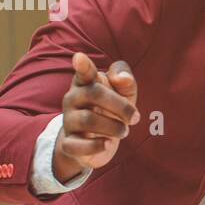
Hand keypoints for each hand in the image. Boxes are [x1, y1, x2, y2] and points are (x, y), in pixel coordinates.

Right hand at [52, 52, 139, 181]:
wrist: (95, 142)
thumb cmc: (111, 110)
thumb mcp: (124, 93)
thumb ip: (125, 78)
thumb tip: (123, 78)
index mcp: (85, 84)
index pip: (84, 72)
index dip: (83, 66)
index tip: (80, 57)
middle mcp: (72, 99)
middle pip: (94, 94)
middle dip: (121, 106)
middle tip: (136, 118)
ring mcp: (68, 121)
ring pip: (88, 120)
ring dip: (114, 127)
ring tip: (124, 131)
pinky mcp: (68, 144)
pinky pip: (76, 145)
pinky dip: (95, 146)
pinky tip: (108, 144)